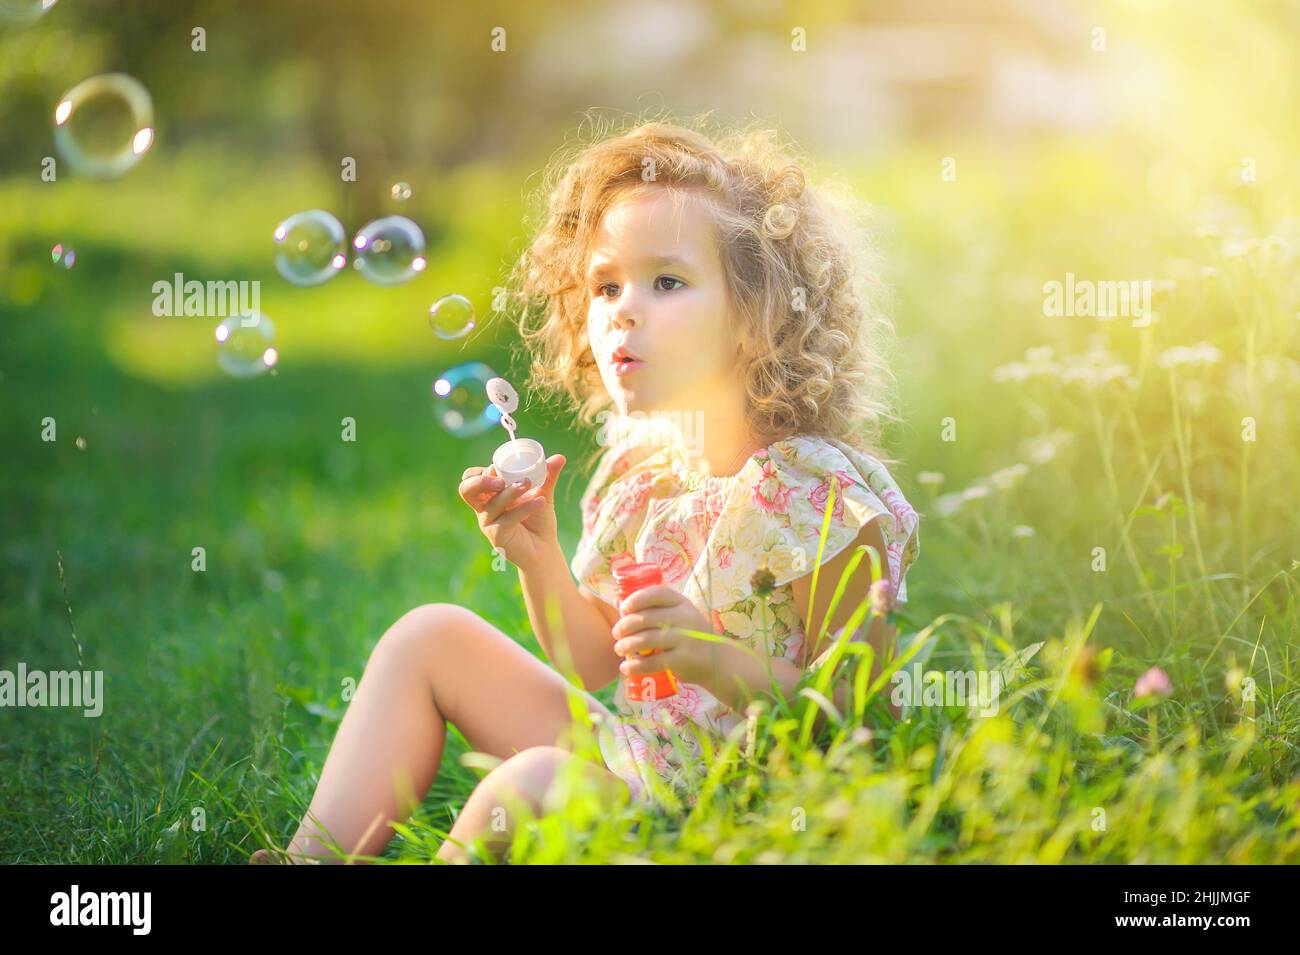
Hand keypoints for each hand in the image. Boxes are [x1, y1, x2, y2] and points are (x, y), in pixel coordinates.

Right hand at [458, 454, 565, 572]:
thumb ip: (548, 476)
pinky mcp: (498, 536)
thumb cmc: (538, 521)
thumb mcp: (543, 494)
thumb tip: (560, 457)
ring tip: (529, 484)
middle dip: (481, 480)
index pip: (472, 477)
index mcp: (490, 496)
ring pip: (492, 504)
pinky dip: (525, 508)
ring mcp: (489, 523)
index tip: (504, 466)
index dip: (484, 470)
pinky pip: (508, 519)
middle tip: (502, 479)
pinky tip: (541, 502)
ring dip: (511, 492)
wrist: (545, 549)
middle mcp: (485, 509)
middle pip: (466, 489)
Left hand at [611, 585, 719, 685]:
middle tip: (617, 633)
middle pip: (648, 617)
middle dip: (626, 625)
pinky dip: (636, 666)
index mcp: (682, 602)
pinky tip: (626, 667)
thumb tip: (617, 600)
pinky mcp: (684, 659)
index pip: (658, 593)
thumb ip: (651, 609)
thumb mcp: (677, 615)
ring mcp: (686, 638)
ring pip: (648, 639)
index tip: (623, 608)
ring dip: (627, 645)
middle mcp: (685, 617)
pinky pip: (654, 662)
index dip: (637, 598)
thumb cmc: (689, 635)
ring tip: (619, 649)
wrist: (718, 660)